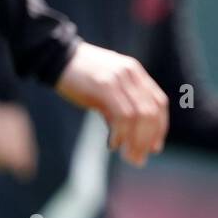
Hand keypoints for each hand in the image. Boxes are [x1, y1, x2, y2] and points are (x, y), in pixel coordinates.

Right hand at [54, 42, 167, 166]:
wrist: (57, 57)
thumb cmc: (81, 78)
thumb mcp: (106, 92)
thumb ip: (119, 110)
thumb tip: (128, 139)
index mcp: (136, 73)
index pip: (159, 102)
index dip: (160, 127)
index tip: (155, 147)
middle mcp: (132, 73)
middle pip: (152, 111)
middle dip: (148, 139)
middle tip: (138, 159)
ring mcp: (119, 78)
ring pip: (139, 115)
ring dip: (136, 140)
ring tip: (127, 157)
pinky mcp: (104, 84)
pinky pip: (122, 114)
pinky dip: (121, 133)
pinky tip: (113, 144)